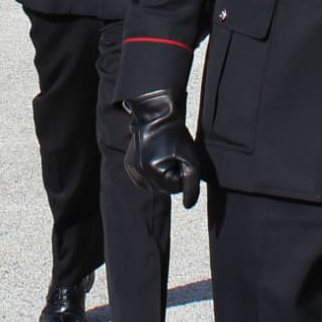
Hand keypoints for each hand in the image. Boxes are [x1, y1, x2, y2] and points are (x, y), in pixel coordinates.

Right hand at [122, 88, 203, 208]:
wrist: (156, 116)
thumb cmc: (177, 137)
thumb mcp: (192, 159)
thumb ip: (192, 185)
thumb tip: (188, 206)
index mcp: (153, 169)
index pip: (176, 188)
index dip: (182, 173)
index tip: (179, 157)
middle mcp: (139, 171)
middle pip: (163, 188)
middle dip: (171, 174)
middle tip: (171, 154)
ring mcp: (131, 169)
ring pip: (154, 185)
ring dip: (161, 173)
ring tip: (162, 153)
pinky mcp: (128, 166)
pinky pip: (145, 179)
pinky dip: (152, 171)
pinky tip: (153, 156)